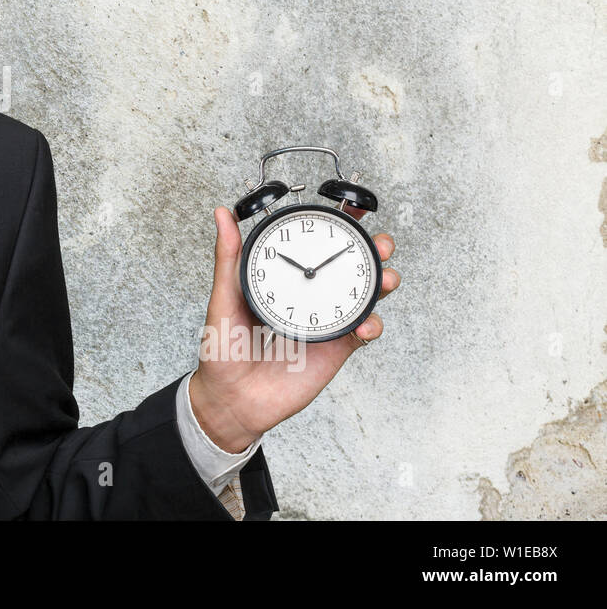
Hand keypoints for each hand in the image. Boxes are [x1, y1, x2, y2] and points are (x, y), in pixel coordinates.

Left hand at [187, 206, 400, 452]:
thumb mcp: (224, 297)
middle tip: (380, 243)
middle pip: (350, 268)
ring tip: (386, 278)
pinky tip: (365, 323)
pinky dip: (371, 325)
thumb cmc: (223, 349)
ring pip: (364, 296)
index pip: (314, 246)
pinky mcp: (334, 349)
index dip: (339, 226)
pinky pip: (362, 333)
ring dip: (382, 283)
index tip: (355, 209)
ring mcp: (324, 322)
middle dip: (373, 252)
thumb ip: (228, 257)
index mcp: (284, 279)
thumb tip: (222, 214)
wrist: (232, 399)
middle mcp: (309, 297)